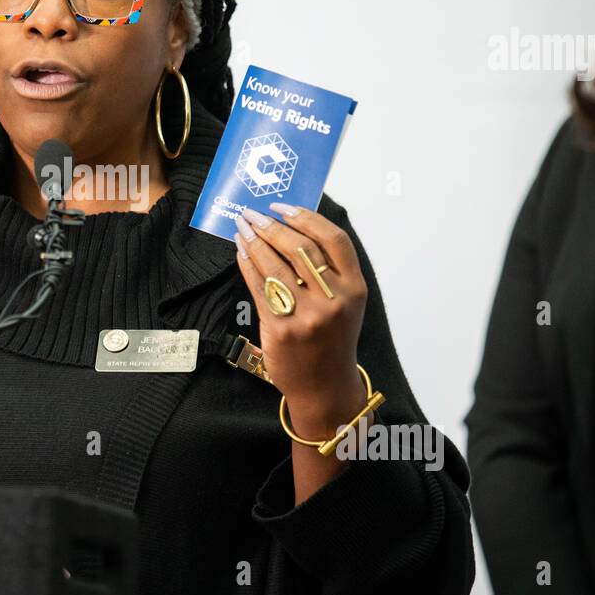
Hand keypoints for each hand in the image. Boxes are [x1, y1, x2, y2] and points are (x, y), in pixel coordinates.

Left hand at [233, 202, 368, 441]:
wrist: (324, 387)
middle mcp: (334, 300)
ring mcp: (308, 315)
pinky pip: (260, 287)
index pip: (334, 239)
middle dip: (272, 226)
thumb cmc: (332, 340)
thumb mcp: (344, 304)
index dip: (307, 217)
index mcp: (354, 288)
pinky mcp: (282, 328)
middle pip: (300, 248)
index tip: (283, 207)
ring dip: (254, 241)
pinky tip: (240, 252)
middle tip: (253, 214)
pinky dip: (247, 265)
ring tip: (242, 228)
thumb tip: (291, 227)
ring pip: (276, 265)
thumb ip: (327, 271)